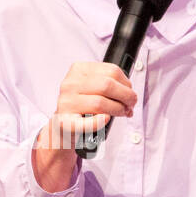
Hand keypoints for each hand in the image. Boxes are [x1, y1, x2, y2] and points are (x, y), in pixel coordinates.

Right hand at [32, 62, 136, 191]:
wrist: (64, 126)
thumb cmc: (84, 106)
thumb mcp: (94, 88)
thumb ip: (111, 86)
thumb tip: (131, 95)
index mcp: (79, 70)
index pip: (112, 71)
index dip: (127, 84)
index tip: (130, 93)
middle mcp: (70, 83)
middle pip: (107, 85)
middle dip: (126, 96)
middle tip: (131, 105)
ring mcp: (66, 102)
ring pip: (100, 102)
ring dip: (118, 110)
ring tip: (122, 113)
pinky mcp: (65, 121)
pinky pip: (87, 122)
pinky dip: (100, 122)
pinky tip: (106, 119)